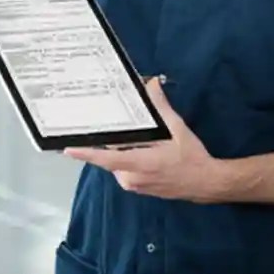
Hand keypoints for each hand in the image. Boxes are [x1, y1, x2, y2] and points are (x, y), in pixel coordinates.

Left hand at [64, 78, 233, 202]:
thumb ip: (161, 107)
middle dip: (107, 142)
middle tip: (105, 125)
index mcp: (139, 164)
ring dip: (119, 150)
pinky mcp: (137, 188)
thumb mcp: (177, 129)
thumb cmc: (192, 158)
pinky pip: (124, 170)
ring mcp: (134, 185)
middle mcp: (132, 178)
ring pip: (116, 163)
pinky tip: (139, 148)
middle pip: (109, 157)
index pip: (106, 158)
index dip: (86, 153)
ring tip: (132, 137)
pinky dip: (126, 158)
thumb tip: (152, 85)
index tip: (68, 149)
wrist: (206, 183)